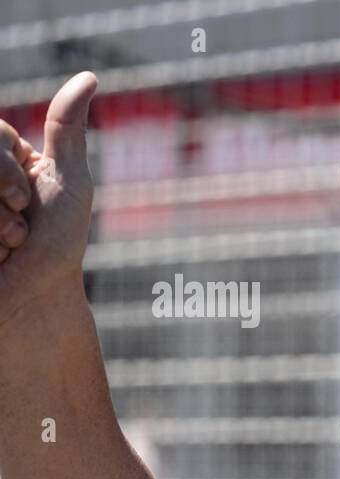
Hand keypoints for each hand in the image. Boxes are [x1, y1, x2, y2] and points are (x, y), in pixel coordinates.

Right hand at [0, 72, 97, 323]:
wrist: (38, 298)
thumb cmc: (58, 243)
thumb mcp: (69, 180)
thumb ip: (66, 127)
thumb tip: (88, 76)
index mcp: (1, 153)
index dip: (1, 168)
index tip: (24, 198)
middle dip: (0, 198)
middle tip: (19, 228)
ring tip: (7, 246)